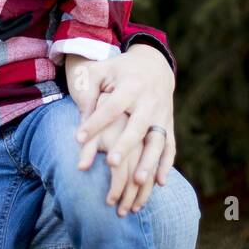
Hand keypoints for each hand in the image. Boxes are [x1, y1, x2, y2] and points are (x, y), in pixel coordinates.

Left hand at [70, 45, 175, 215]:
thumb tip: (80, 123)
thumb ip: (88, 94)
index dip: (96, 122)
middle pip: (138, 126)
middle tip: (111, 164)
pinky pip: (170, 146)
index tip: (78, 138)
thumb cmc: (119, 71)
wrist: (154, 64)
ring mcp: (162, 114)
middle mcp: (149, 101)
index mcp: (131, 85)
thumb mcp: (101, 71)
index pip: (112, 107)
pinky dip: (166, 164)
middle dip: (126, 145)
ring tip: (136, 182)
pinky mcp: (169, 124)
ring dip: (149, 162)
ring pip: (158, 141)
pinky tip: (158, 184)